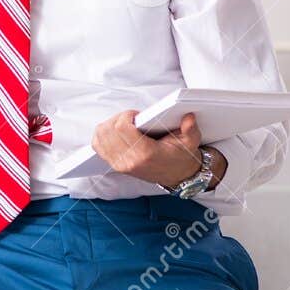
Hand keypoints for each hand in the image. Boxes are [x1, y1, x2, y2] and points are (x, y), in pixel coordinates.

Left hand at [92, 109, 208, 188]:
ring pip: (100, 137)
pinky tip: (116, 133)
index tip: (137, 115)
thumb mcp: (190, 141)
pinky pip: (98, 146)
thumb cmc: (181, 156)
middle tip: (131, 118)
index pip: (121, 127)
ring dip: (109, 126)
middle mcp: (130, 161)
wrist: (177, 175)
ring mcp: (120, 165)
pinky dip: (103, 136)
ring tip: (124, 125)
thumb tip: (188, 117)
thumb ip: (190, 129)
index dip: (126, 115)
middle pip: (107, 130)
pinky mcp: (116, 166)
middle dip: (117, 118)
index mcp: (145, 153)